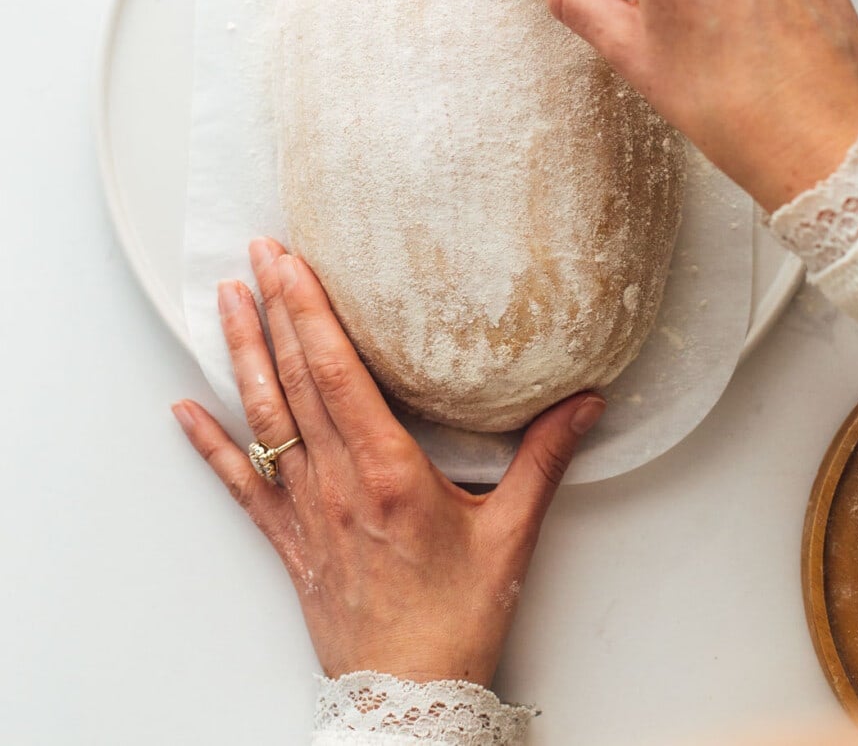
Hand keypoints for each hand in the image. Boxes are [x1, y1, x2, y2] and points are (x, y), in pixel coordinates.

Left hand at [172, 238, 603, 685]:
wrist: (409, 696)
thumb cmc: (458, 618)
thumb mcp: (513, 534)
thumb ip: (545, 459)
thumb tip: (585, 402)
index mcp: (388, 471)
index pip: (336, 372)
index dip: (309, 311)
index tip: (293, 262)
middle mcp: (336, 482)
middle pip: (294, 379)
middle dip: (274, 307)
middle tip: (259, 251)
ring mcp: (304, 509)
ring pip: (262, 417)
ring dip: (241, 353)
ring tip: (227, 299)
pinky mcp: (287, 538)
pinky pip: (239, 483)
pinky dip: (208, 442)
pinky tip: (182, 409)